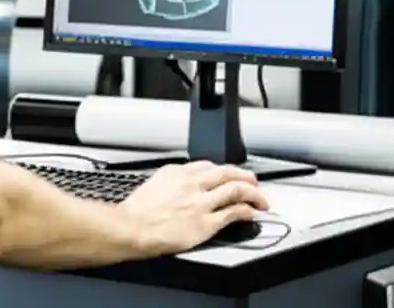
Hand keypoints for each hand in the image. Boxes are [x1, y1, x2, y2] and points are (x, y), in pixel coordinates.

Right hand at [116, 162, 268, 256]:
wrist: (131, 228)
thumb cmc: (136, 212)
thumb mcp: (152, 184)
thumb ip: (170, 182)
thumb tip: (177, 186)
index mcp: (177, 172)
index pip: (208, 166)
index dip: (223, 170)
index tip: (228, 175)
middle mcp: (192, 183)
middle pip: (227, 173)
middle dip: (245, 176)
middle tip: (253, 181)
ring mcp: (201, 202)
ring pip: (236, 190)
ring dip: (253, 193)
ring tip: (261, 199)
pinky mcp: (206, 222)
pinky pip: (233, 212)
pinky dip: (247, 211)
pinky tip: (252, 213)